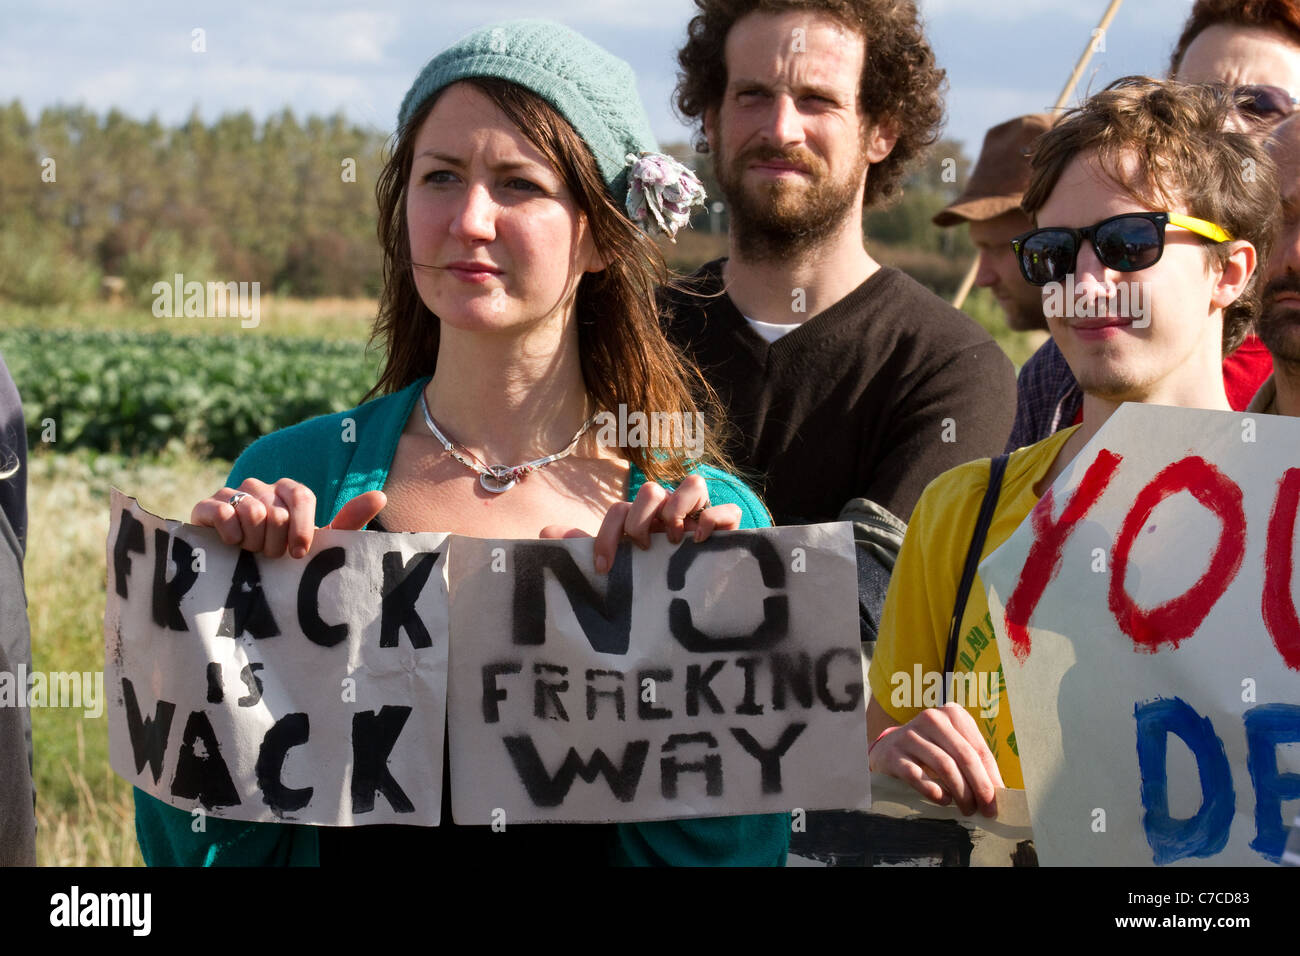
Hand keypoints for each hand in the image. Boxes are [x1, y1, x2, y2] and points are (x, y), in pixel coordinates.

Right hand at [191, 478, 386, 557]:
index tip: (298, 554)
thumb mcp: (321, 543)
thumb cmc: (287, 558)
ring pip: (250, 511)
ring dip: (253, 542)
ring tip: (252, 552)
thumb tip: (381, 495)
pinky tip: (231, 545)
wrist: (242, 573)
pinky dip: (228, 533)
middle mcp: (262, 487)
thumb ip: (349, 520)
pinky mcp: (206, 507)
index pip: (302, 496)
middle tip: (270, 556)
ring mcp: (233, 494)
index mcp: (291, 492)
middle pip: (275, 511)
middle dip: (274, 543)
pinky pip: (219, 510)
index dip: (301, 528)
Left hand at [539, 475, 740, 572]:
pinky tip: (698, 541)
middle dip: (639, 518)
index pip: (620, 509)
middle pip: (651, 490)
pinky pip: (725, 510)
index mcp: (642, 520)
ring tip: (672, 538)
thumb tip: (543, 534)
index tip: (604, 567)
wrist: (697, 599)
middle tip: (641, 548)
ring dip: (677, 506)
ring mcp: (700, 517)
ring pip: (692, 484)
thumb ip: (586, 548)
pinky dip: (712, 519)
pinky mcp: (728, 529)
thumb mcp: (621, 566)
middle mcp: (669, 512)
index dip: (608, 535)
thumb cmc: (653, 577)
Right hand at [868, 701, 1002, 816]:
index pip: (978, 748)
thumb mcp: (952, 747)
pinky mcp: (892, 754)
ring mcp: (909, 735)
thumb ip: (973, 762)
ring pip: (944, 765)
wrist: (888, 749)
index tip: (997, 801)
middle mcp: (931, 719)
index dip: (991, 776)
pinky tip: (944, 800)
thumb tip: (998, 791)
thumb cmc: (930, 752)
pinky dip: (933, 790)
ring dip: (961, 792)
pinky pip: (916, 775)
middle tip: (986, 810)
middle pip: (964, 756)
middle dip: (979, 786)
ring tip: (967, 810)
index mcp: (952, 714)